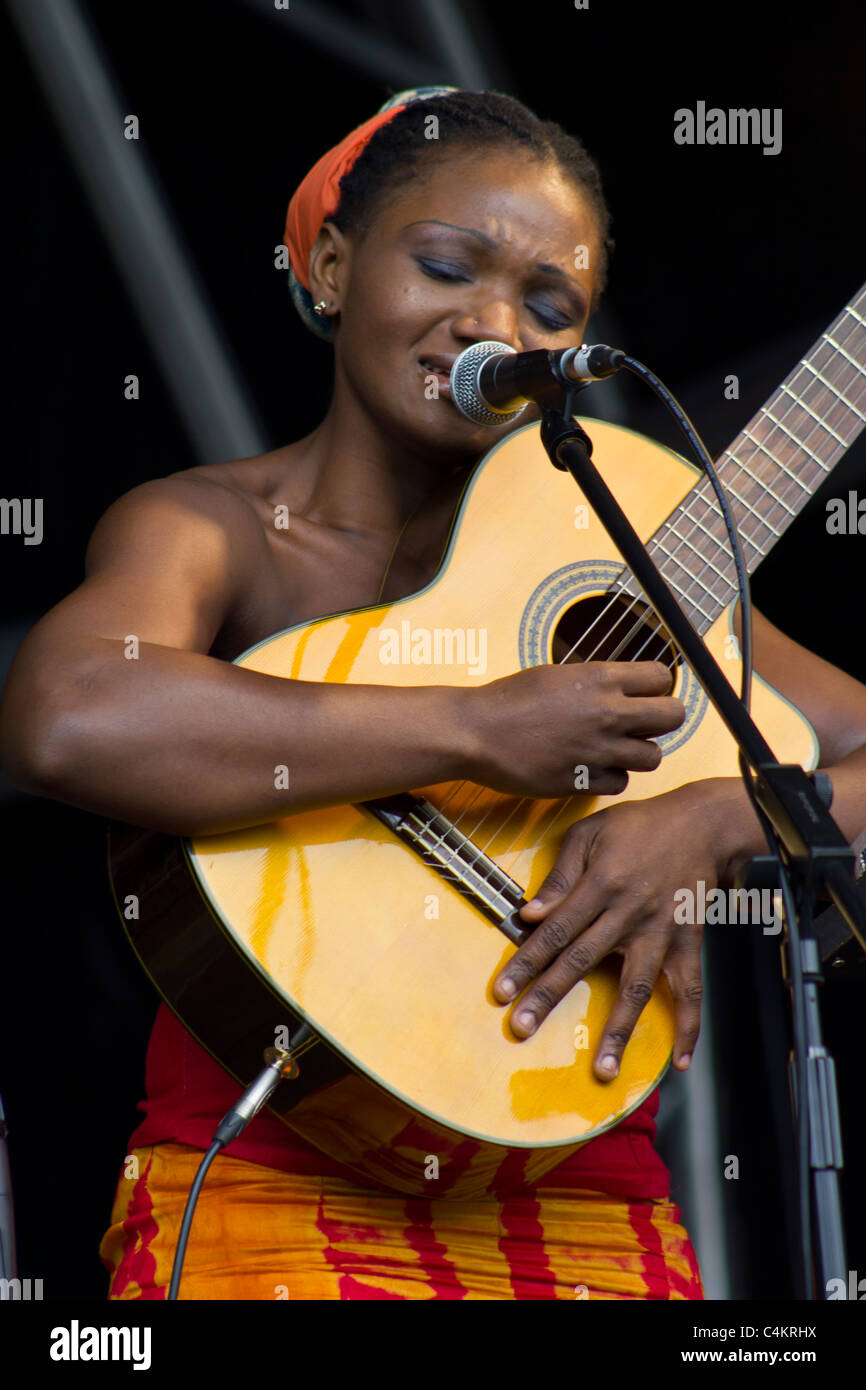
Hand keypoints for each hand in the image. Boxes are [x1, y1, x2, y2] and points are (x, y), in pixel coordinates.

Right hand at [465, 660, 684, 798]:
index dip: (657, 686)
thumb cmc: (507, 700)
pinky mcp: (584, 780)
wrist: (475, 732)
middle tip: (645, 724)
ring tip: (617, 749)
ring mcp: (598, 749)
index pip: (661, 677)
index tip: (647, 694)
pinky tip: (593, 768)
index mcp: (600, 679)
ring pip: (653, 756)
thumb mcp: (556, 674)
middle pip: (673, 716)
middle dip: (663, 720)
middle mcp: (606, 713)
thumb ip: (594, 681)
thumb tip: (620, 686)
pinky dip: (611, 778)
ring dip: (639, 753)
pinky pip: (621, 783)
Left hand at [492, 784, 739, 1078]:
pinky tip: (680, 1060)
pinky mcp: (689, 943)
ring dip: (618, 1030)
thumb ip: (560, 875)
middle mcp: (629, 913)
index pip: (555, 930)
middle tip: (522, 1028)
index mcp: (601, 884)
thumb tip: (530, 913)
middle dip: (549, 996)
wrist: (703, 823)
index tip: (502, 991)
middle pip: (583, 961)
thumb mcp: (590, 833)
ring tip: (603, 1068)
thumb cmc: (640, 826)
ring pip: (637, 987)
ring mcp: (662, 933)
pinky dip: (690, 1027)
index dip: (526, 961)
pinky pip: (691, 991)